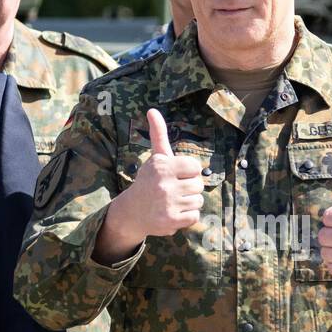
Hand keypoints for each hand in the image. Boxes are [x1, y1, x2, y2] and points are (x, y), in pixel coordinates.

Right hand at [95, 108, 202, 262]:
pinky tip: (174, 213)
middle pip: (199, 184)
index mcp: (162, 166)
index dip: (188, 171)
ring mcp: (168, 204)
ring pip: (198, 201)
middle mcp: (164, 184)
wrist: (132, 211)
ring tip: (173, 201)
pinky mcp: (171, 221)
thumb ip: (158, 134)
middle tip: (173, 190)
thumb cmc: (149, 181)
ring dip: (189, 202)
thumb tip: (152, 110)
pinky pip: (195, 216)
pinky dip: (187, 217)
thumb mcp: (155, 158)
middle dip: (189, 188)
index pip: (195, 166)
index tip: (176, 175)